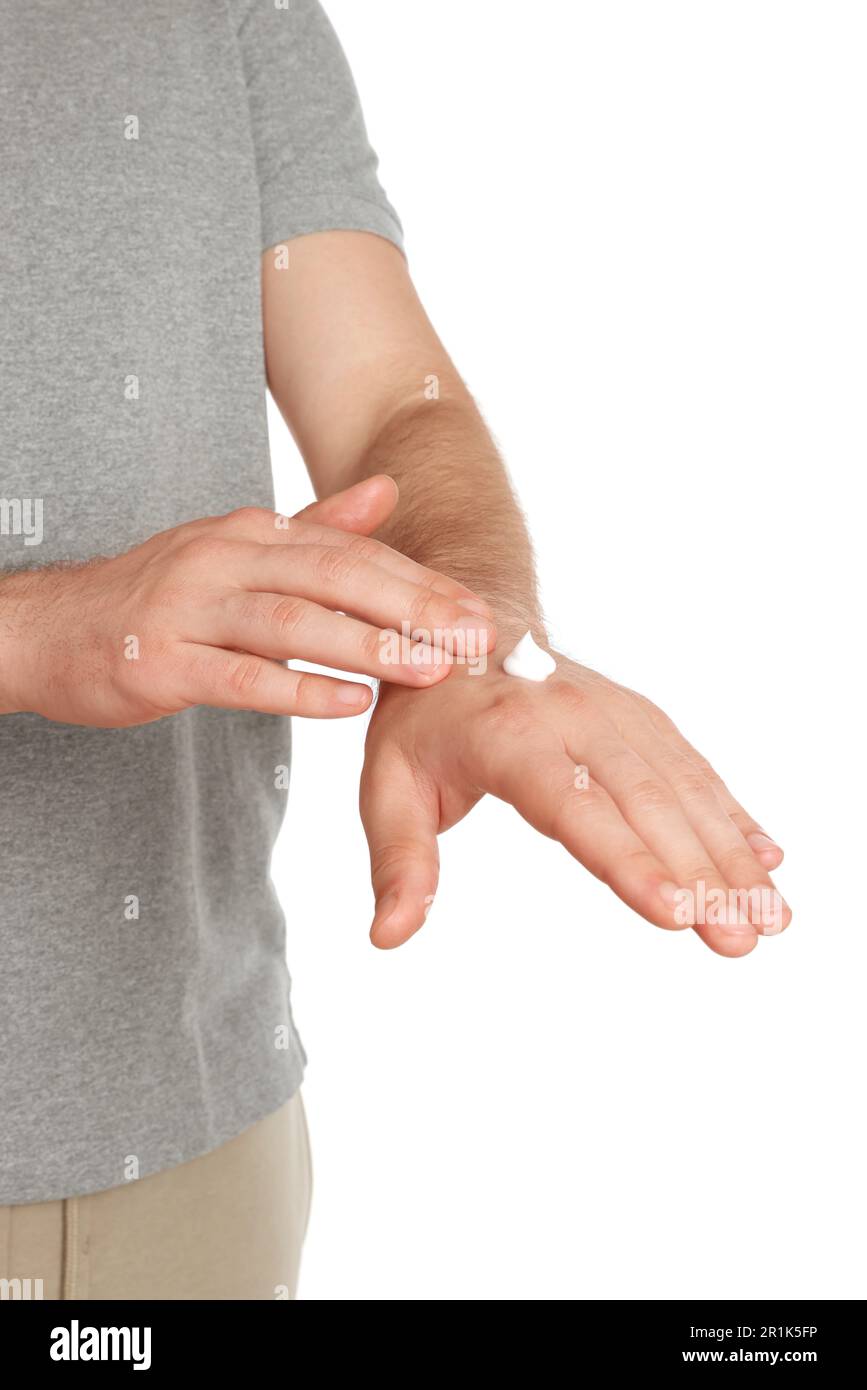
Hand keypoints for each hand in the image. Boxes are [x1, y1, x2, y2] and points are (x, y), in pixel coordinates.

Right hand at [0, 477, 494, 727]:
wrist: (50, 628)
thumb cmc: (158, 596)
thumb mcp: (237, 550)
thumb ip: (316, 528)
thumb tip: (388, 491)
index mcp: (251, 533)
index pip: (350, 552)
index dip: (419, 582)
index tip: (478, 613)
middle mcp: (223, 557)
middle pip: (332, 576)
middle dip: (410, 607)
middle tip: (472, 639)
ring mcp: (188, 608)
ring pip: (291, 621)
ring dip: (367, 645)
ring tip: (429, 669)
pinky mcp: (160, 662)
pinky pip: (239, 676)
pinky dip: (299, 688)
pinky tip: (350, 703)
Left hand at [361, 634, 788, 956]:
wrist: (464, 622)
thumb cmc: (423, 715)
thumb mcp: (387, 783)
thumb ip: (400, 860)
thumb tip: (388, 935)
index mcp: (505, 736)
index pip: (573, 805)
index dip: (626, 859)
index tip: (673, 911)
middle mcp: (571, 718)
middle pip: (646, 802)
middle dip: (700, 874)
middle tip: (740, 939)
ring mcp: (613, 714)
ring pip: (683, 787)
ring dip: (730, 852)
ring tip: (768, 916)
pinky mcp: (638, 717)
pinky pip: (691, 767)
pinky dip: (730, 814)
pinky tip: (764, 858)